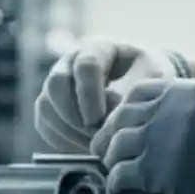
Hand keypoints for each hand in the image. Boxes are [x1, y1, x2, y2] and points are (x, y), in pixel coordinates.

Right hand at [34, 39, 185, 151]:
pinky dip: (61, 139)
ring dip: (68, 131)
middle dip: (75, 116)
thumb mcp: (150, 82)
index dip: (90, 96)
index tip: (101, 120)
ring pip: (46, 106)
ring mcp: (58, 82)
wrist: (143, 89)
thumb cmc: (149, 80)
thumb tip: (101, 124)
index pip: (85, 65)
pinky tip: (84, 146)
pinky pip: (44, 123)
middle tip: (97, 136)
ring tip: (95, 145)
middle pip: (56, 84)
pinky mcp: (52, 104)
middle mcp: (71, 60)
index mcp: (99, 47)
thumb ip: (127, 98)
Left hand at [90, 79, 194, 193]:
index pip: (137, 93)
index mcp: (188, 90)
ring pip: (116, 147)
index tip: (119, 130)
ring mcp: (164, 139)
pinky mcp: (160, 172)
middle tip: (108, 156)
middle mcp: (172, 109)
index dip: (122, 114)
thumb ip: (185, 111)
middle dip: (109, 139)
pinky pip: (120, 176)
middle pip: (120, 119)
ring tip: (119, 177)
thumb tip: (146, 125)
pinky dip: (117, 187)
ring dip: (113, 164)